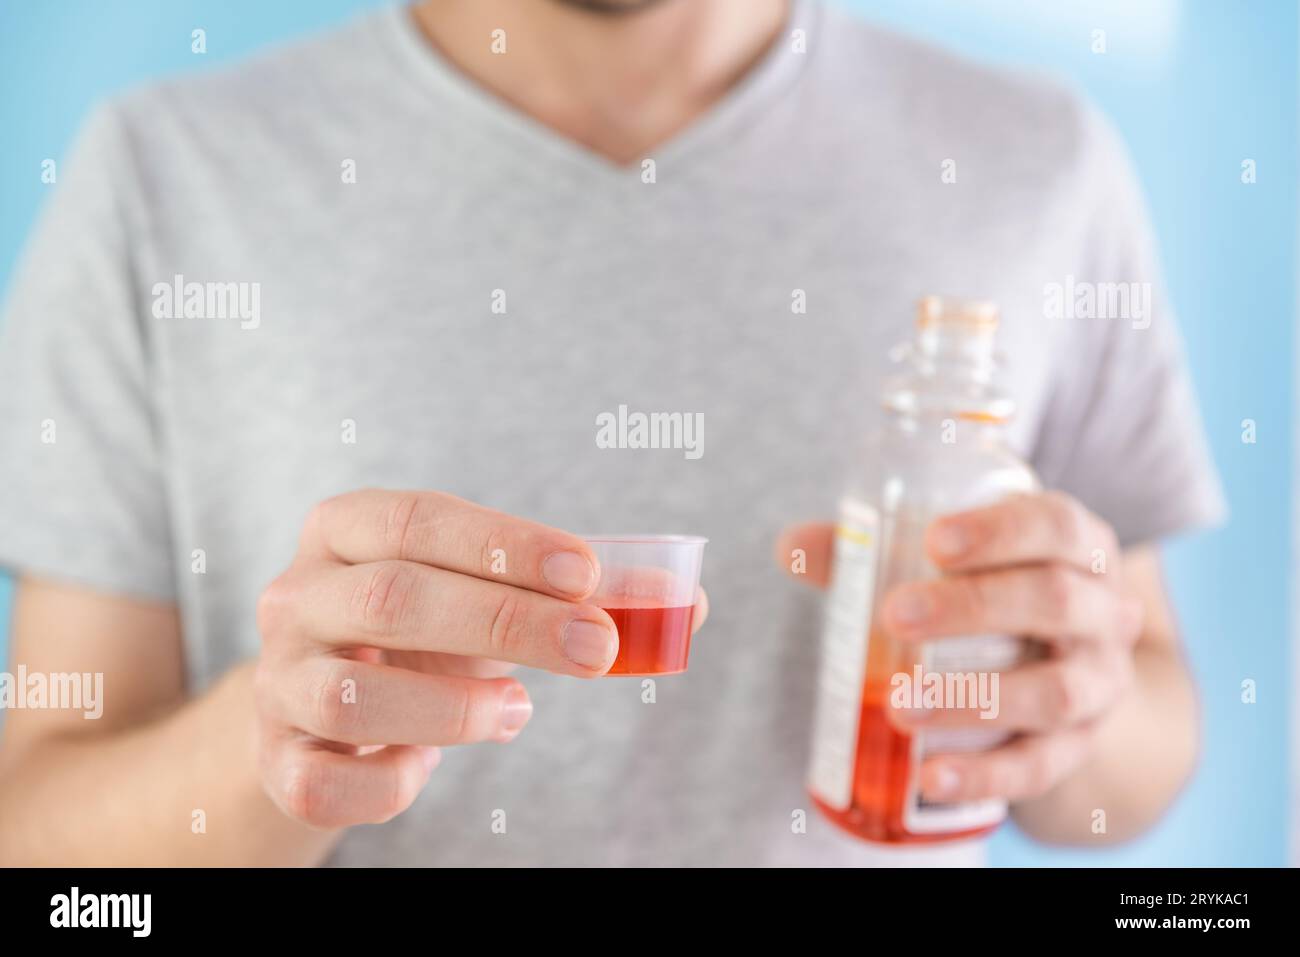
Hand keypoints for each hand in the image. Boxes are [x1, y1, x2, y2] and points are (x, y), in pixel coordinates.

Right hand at [255, 489, 705, 828]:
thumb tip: (692, 604)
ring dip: (456, 709)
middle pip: (394, 598)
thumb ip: (578, 594)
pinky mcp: (275, 759)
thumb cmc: (423, 634)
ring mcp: (278, 681)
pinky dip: (395, 782)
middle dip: (508, 622)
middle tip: (597, 645)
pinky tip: (430, 765)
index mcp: (344, 530)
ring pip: (352, 697)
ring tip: (518, 711)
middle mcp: (296, 597)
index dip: (504, 544)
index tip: (587, 572)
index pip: (417, 518)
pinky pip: (326, 783)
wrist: (323, 706)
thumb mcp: (488, 596)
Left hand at [777, 491, 1143, 807]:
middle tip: (894, 616)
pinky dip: (986, 774)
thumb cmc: (995, 592)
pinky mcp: (1080, 747)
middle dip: (974, 607)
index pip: (1058, 524)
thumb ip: (876, 549)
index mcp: (1079, 547)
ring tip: (900, 705)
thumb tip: (791, 544)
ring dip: (975, 699)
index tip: (933, 541)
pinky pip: (1041, 766)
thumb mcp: (956, 560)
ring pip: (1056, 691)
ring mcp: (1101, 684)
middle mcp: (1106, 612)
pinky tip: (930, 777)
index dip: (1001, 531)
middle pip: (1056, 600)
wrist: (1063, 667)